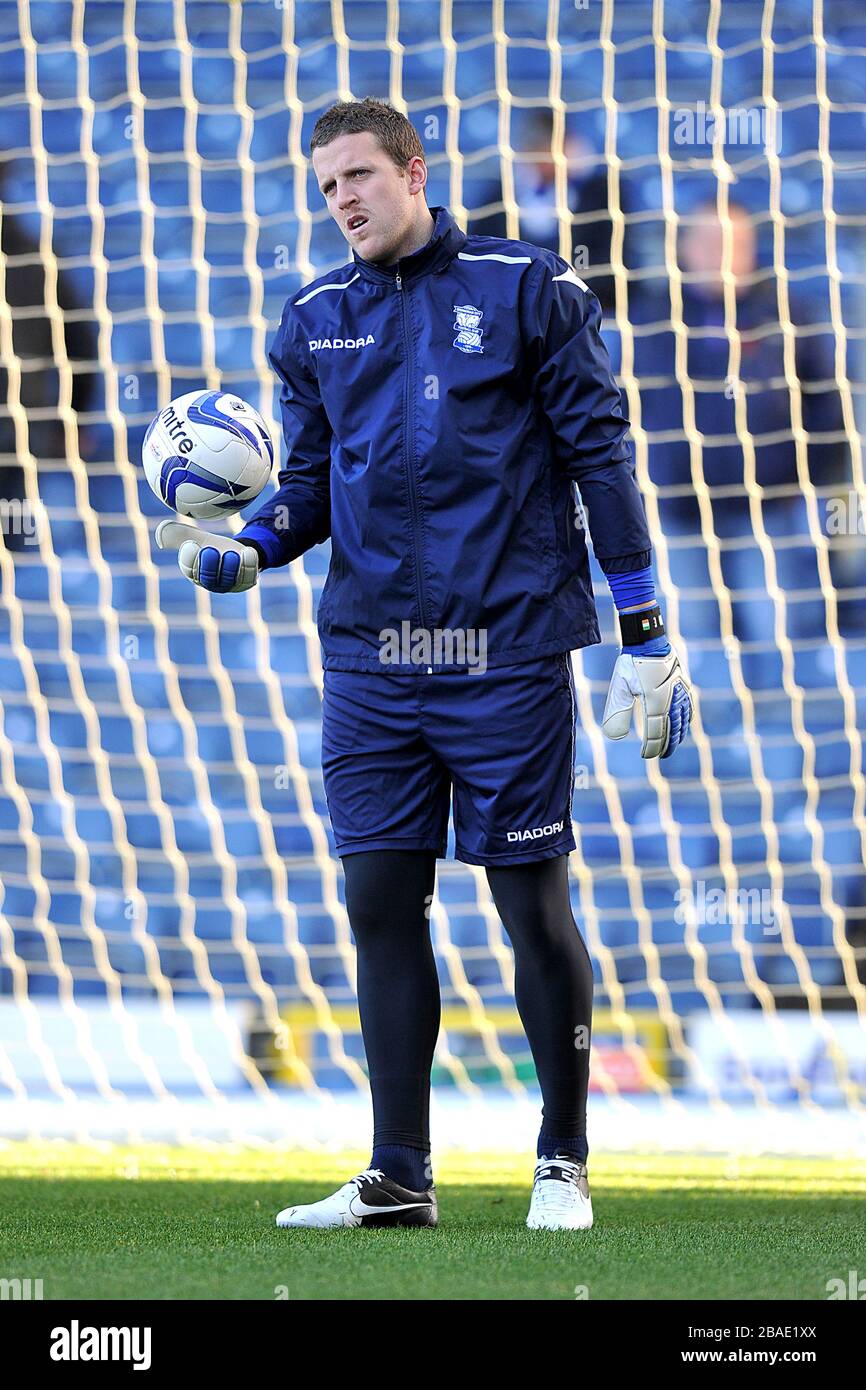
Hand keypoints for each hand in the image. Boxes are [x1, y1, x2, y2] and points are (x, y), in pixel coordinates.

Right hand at [154, 519, 259, 592]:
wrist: (236, 551)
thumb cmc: (210, 545)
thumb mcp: (194, 537)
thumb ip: (177, 535)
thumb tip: (161, 536)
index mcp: (196, 573)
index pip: (190, 570)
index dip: (189, 559)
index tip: (190, 544)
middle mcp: (213, 583)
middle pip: (209, 578)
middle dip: (208, 565)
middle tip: (209, 550)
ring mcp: (231, 584)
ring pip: (231, 579)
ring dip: (230, 565)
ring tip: (231, 552)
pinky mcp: (248, 581)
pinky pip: (250, 575)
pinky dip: (249, 564)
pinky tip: (248, 552)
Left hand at [602, 642, 691, 758]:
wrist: (648, 640)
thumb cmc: (631, 663)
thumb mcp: (619, 687)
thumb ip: (616, 712)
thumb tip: (613, 736)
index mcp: (655, 701)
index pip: (656, 732)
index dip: (652, 746)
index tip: (646, 755)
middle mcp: (670, 699)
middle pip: (672, 729)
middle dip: (667, 744)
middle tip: (661, 754)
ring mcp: (679, 692)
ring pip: (683, 719)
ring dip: (678, 734)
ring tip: (672, 744)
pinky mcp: (683, 684)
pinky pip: (688, 706)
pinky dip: (686, 718)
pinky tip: (683, 724)